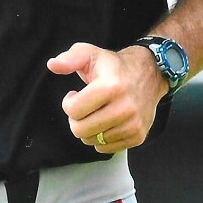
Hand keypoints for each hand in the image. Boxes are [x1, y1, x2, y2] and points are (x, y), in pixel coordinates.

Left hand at [47, 42, 166, 153]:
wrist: (149, 74)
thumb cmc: (115, 66)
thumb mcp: (90, 54)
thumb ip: (69, 58)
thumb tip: (53, 65)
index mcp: (110, 86)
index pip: (73, 111)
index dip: (69, 103)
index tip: (76, 95)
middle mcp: (125, 108)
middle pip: (80, 130)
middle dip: (77, 119)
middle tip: (86, 107)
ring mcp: (133, 124)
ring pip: (93, 141)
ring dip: (90, 129)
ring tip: (98, 113)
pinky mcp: (138, 136)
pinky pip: (106, 149)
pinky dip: (102, 138)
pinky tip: (108, 122)